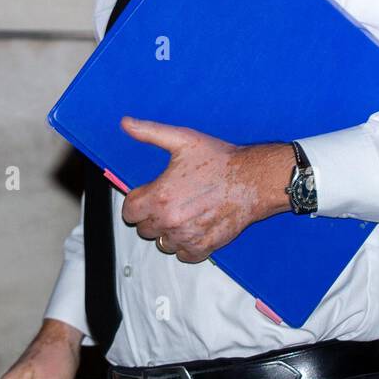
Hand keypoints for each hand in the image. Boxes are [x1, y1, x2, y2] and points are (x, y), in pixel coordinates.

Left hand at [119, 118, 293, 263]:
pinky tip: (194, 226)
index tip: (148, 195)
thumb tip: (126, 123)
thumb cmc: (220, 160)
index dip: (136, 202)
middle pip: (144, 229)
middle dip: (152, 216)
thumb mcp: (182, 139)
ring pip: (163, 243)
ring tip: (183, 212)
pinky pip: (183, 255)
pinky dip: (186, 244)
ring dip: (168, 231)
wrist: (252, 179)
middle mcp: (170, 221)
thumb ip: (149, 132)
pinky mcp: (203, 248)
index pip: (129, 212)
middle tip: (169, 200)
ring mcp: (186, 237)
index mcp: (160, 196)